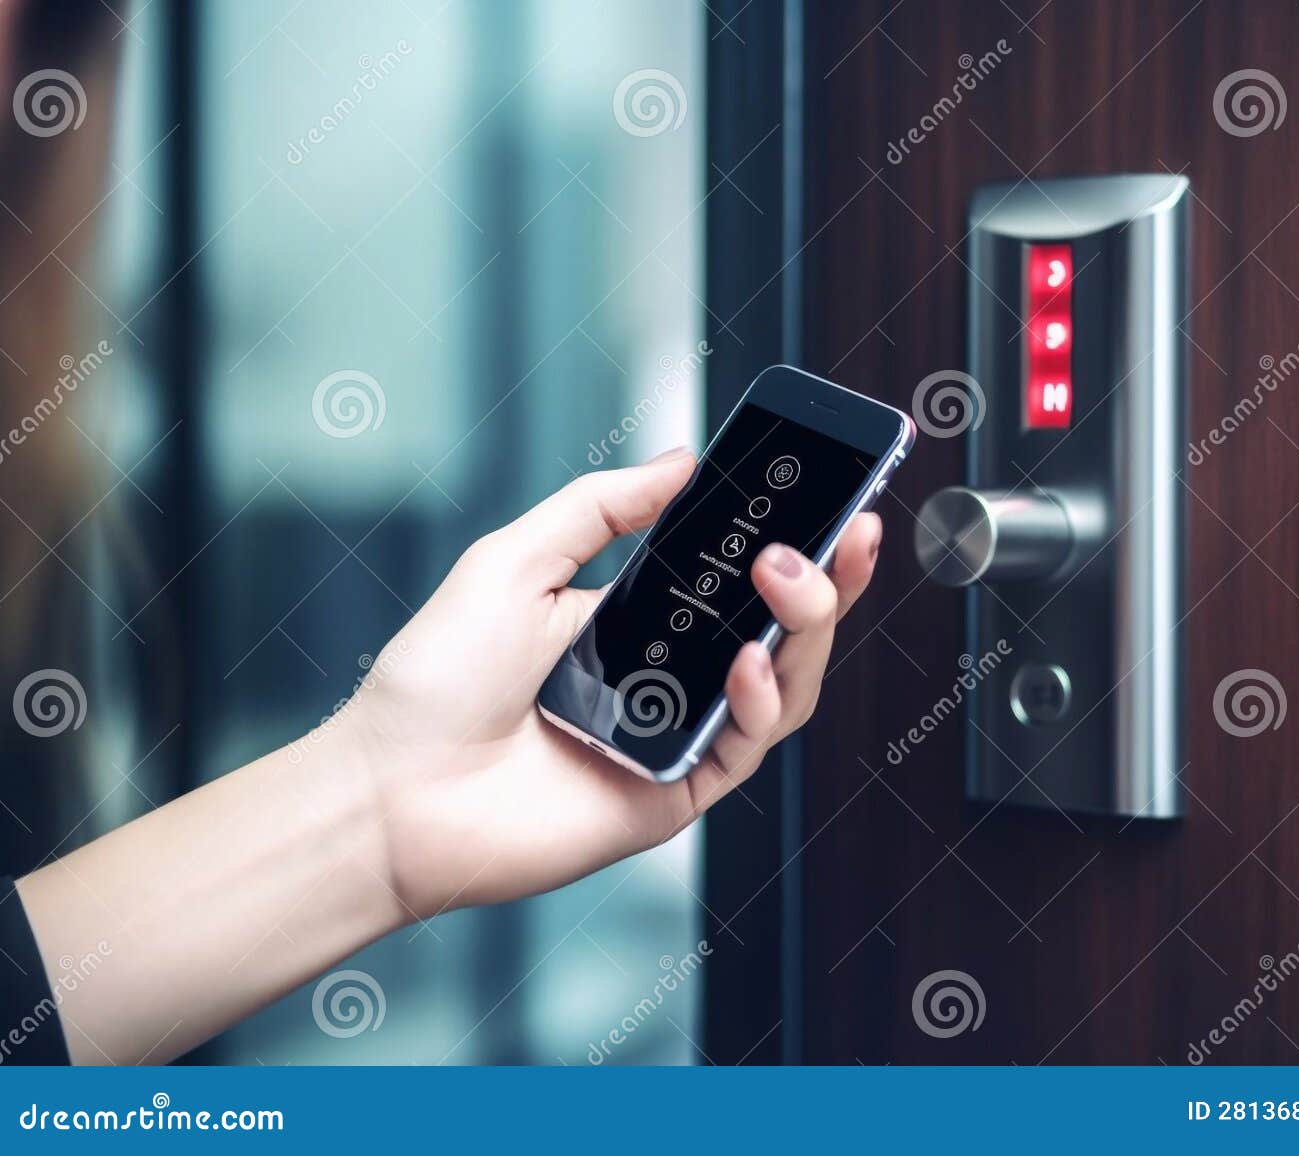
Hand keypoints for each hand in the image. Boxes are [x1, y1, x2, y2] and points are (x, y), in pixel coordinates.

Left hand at [343, 447, 882, 919]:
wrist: (393, 788)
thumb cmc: (438, 679)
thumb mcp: (518, 560)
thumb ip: (603, 509)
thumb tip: (682, 461)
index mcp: (638, 620)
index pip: (738, 577)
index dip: (796, 538)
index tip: (834, 491)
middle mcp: (670, 677)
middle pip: (782, 628)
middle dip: (825, 576)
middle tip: (841, 528)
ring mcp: (679, 736)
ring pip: (786, 684)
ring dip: (805, 627)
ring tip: (788, 575)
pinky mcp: (678, 792)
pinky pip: (748, 745)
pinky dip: (762, 700)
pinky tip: (748, 661)